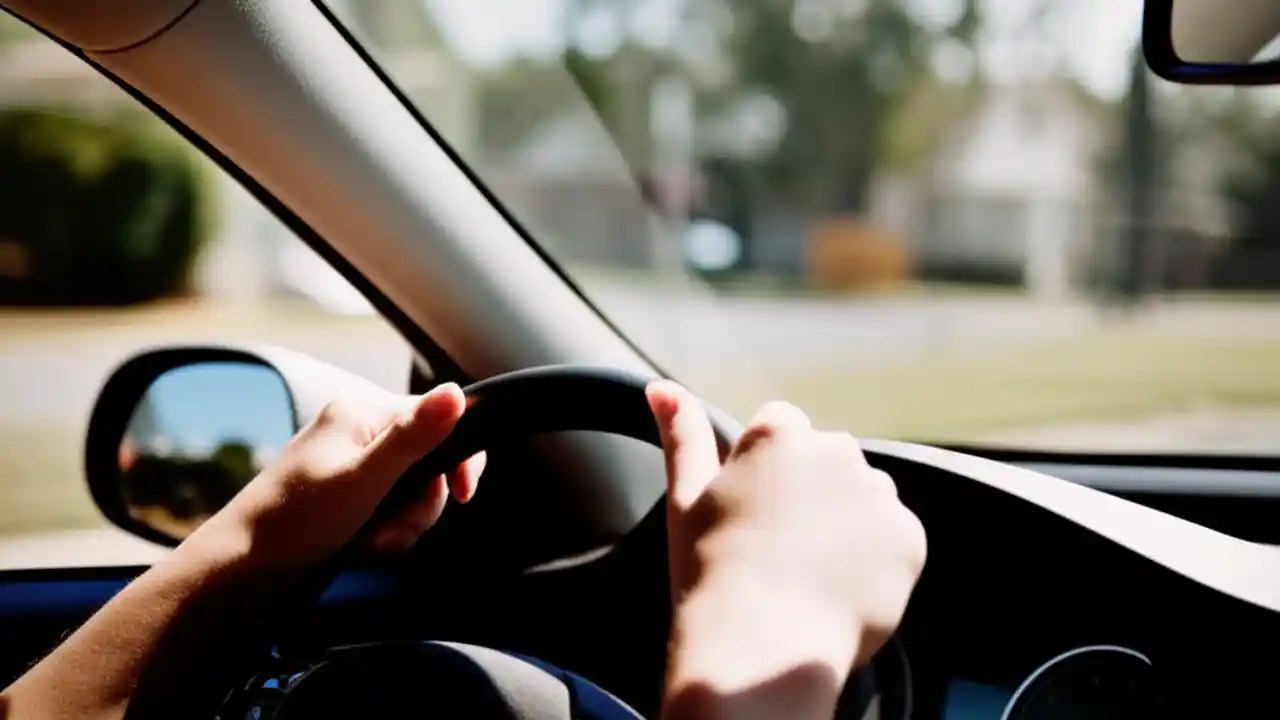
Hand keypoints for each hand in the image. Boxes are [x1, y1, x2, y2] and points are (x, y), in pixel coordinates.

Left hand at [187, 382, 484, 568]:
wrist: (242, 568)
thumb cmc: (296, 522)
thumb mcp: (363, 479)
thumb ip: (413, 438)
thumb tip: (457, 391)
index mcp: (362, 411)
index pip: (440, 418)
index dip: (458, 459)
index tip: (462, 495)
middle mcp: (360, 429)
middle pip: (431, 459)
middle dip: (422, 504)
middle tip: (393, 530)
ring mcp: (353, 461)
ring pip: (414, 488)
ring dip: (404, 522)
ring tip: (373, 541)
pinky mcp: (348, 491)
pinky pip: (392, 504)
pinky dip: (388, 528)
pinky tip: (364, 543)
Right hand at [648, 381, 924, 718]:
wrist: (761, 646)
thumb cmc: (712, 572)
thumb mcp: (686, 498)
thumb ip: (682, 435)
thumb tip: (661, 388)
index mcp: (780, 435)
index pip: (782, 427)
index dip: (766, 471)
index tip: (754, 510)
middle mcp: (837, 450)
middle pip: (828, 459)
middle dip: (811, 490)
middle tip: (780, 546)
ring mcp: (878, 494)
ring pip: (864, 497)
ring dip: (847, 521)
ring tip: (810, 572)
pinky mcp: (909, 537)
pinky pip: (895, 538)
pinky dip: (876, 559)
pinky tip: (839, 588)